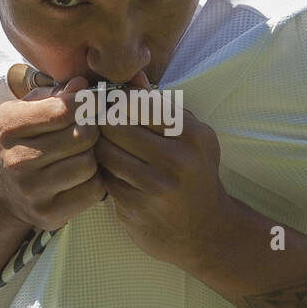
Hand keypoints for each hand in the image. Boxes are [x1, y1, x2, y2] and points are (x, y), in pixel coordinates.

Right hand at [0, 75, 105, 231]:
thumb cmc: (17, 141)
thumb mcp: (22, 110)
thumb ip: (54, 94)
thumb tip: (83, 84)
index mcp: (9, 126)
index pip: (64, 109)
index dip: (86, 103)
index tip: (91, 104)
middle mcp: (17, 159)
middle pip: (83, 137)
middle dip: (92, 130)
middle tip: (89, 130)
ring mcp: (31, 190)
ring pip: (89, 164)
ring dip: (93, 157)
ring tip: (82, 153)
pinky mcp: (47, 214)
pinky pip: (93, 191)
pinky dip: (95, 181)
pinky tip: (82, 175)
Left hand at [93, 76, 232, 267]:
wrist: (206, 233)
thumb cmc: (195, 175)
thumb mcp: (190, 137)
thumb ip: (160, 105)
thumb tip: (133, 74)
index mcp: (191, 134)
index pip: (138, 102)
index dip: (118, 101)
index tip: (113, 106)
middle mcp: (176, 159)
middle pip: (115, 125)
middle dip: (103, 123)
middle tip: (100, 125)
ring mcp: (155, 186)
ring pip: (105, 152)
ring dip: (100, 149)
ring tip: (106, 148)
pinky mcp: (136, 207)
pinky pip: (105, 178)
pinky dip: (104, 172)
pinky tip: (111, 172)